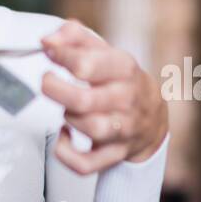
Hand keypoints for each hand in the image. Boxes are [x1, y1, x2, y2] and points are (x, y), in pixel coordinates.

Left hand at [39, 18, 167, 174]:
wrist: (153, 118)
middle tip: (47, 81)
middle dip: (55, 90)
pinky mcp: (114, 154)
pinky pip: (86, 164)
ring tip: (66, 108)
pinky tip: (64, 136)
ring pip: (89, 129)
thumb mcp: (105, 52)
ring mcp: (122, 130)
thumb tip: (49, 40)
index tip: (50, 52)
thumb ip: (75, 37)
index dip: (61, 56)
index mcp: (124, 69)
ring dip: (68, 117)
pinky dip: (66, 154)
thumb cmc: (121, 81)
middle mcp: (126, 99)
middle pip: (84, 100)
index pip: (87, 64)